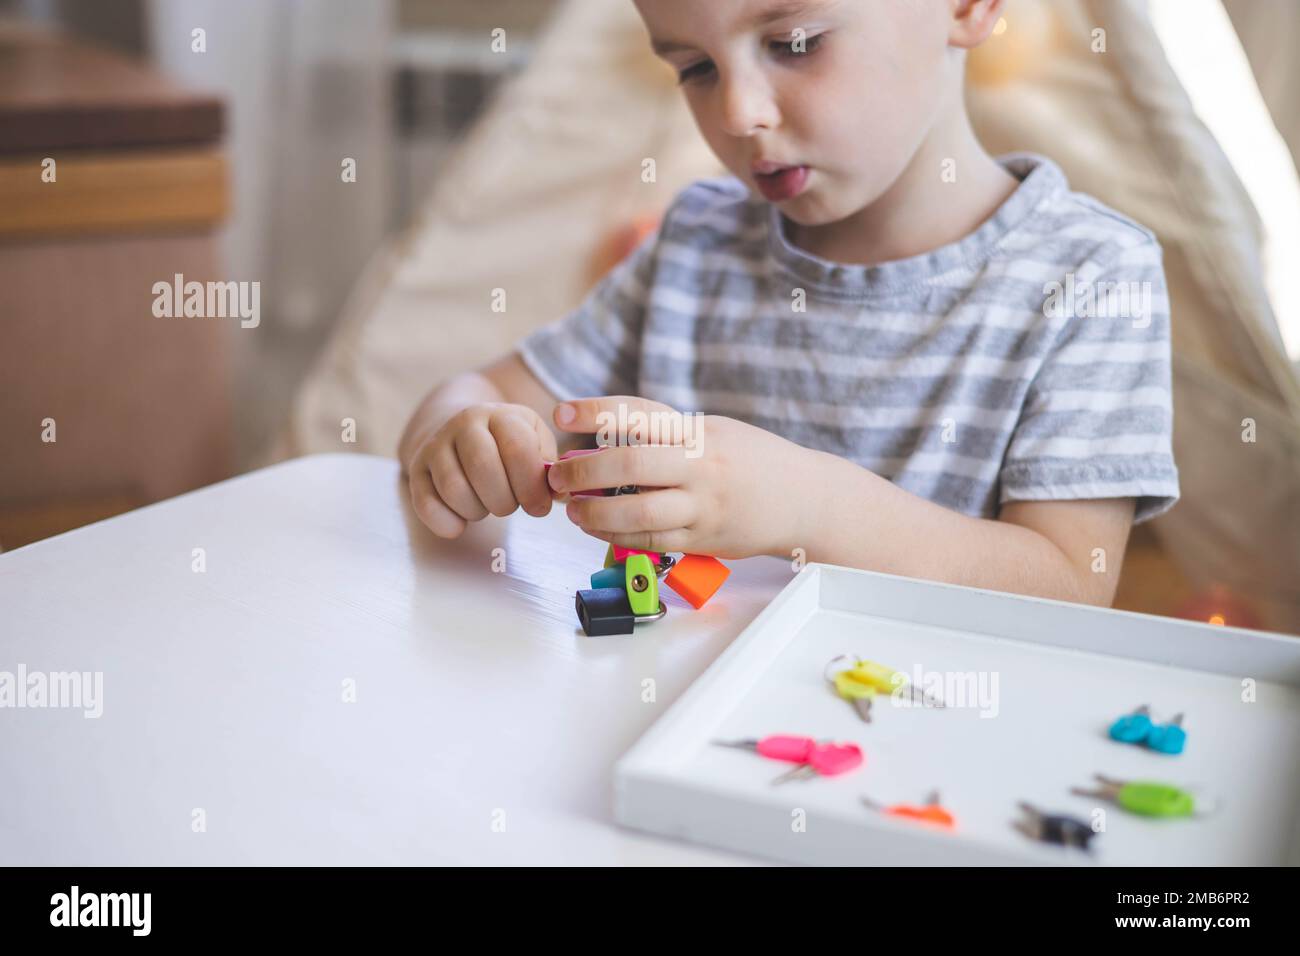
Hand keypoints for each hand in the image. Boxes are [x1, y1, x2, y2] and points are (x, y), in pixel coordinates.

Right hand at [406, 403, 557, 537]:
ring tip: (486, 506)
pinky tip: (461, 522)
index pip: (517, 448)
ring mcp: (436, 445)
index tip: (540, 507)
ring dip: (477, 511)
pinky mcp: (417, 470)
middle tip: (511, 506)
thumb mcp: (534, 441)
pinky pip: (426, 504)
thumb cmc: (507, 444)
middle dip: (504, 501)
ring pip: (453, 488)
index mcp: (500, 414)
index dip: (532, 486)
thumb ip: (549, 465)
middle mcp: (464, 423)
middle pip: (483, 467)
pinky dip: (448, 522)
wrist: (459, 428)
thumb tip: (557, 492)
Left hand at [546, 396, 809, 558]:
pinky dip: (616, 534)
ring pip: (637, 512)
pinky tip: (598, 527)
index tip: (561, 414)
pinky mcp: (704, 540)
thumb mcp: (715, 433)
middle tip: (559, 476)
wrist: (805, 499)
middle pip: (631, 465)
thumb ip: (666, 436)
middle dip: (584, 472)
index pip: (641, 413)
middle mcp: (702, 467)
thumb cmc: (752, 461)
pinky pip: (650, 539)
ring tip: (572, 510)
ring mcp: (704, 507)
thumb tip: (602, 441)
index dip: (596, 411)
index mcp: (699, 432)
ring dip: (594, 512)